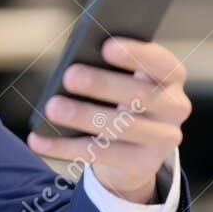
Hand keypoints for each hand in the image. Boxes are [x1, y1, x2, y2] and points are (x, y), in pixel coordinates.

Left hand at [26, 38, 190, 202]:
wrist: (134, 152)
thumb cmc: (121, 100)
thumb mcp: (124, 81)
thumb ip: (111, 69)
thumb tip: (74, 66)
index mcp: (171, 77)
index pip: (161, 62)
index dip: (136, 54)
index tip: (106, 46)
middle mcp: (174, 107)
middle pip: (139, 95)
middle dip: (102, 84)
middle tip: (70, 76)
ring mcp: (163, 139)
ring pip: (120, 127)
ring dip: (83, 116)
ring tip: (52, 107)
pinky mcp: (143, 165)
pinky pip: (100, 155)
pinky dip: (64, 147)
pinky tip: (38, 140)